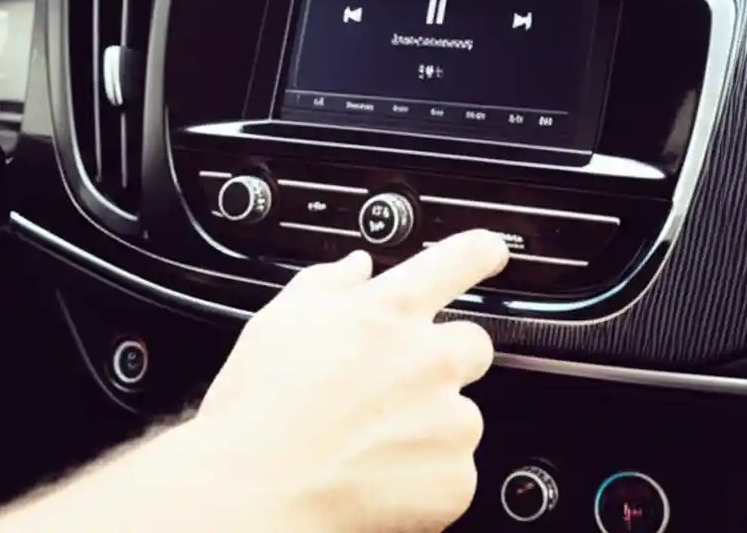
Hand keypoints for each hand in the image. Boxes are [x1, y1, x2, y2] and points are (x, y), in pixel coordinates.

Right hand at [195, 229, 508, 531]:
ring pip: (461, 415)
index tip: (490, 254)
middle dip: (442, 361)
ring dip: (431, 427)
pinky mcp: (455, 478)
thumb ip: (327, 284)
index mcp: (390, 312)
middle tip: (394, 388)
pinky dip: (426, 480)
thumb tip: (357, 266)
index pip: (460, 260)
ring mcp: (449, 420)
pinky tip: (379, 480)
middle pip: (472, 345)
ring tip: (371, 445)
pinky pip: (454, 473)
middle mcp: (430, 358)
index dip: (481, 252)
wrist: (255, 493)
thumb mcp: (278, 322)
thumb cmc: (257, 411)